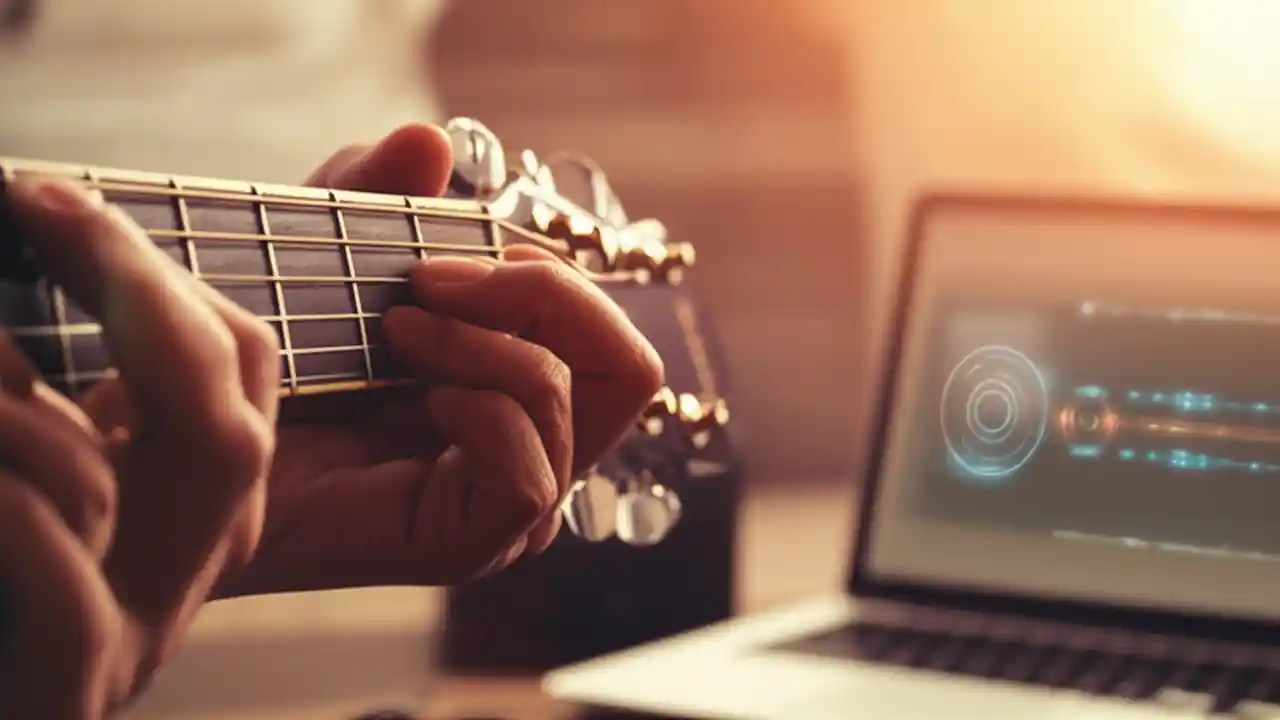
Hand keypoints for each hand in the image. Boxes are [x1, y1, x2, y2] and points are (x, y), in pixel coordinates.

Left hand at [0, 180, 278, 716]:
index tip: (54, 198)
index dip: (160, 273)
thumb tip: (54, 248)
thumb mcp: (28, 452)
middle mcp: (179, 576)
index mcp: (184, 512)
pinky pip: (55, 554)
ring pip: (143, 485)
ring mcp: (134, 638)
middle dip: (133, 293)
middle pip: (225, 424)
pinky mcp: (69, 685)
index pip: (240, 375)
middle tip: (39, 205)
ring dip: (17, 401)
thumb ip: (47, 382)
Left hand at [220, 125, 663, 592]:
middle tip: (434, 282)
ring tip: (396, 334)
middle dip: (540, 294)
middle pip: (627, 364)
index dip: (544, 273)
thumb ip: (377, 194)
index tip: (440, 257)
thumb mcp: (325, 255)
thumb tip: (432, 141)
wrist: (190, 450)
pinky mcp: (473, 543)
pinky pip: (535, 475)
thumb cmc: (261, 364)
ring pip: (574, 399)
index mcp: (524, 386)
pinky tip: (413, 394)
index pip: (608, 333)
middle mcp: (534, 446)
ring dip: (482, 344)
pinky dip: (479, 410)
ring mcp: (511, 502)